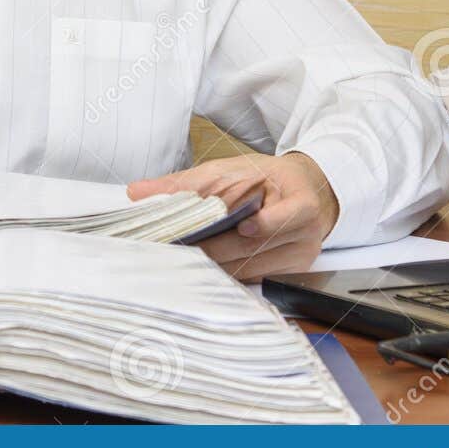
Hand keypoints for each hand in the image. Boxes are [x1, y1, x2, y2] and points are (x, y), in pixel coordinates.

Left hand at [127, 152, 339, 282]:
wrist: (310, 193)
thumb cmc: (269, 178)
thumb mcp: (234, 169)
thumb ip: (186, 182)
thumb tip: (138, 191)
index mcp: (302, 202)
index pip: (289, 216)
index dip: (268, 223)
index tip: (245, 226)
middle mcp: (305, 236)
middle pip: (255, 247)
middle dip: (213, 247)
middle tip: (175, 246)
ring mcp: (299, 259)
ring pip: (248, 268)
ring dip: (213, 263)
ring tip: (177, 258)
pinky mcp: (290, 275)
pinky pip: (250, 278)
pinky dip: (224, 271)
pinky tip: (197, 268)